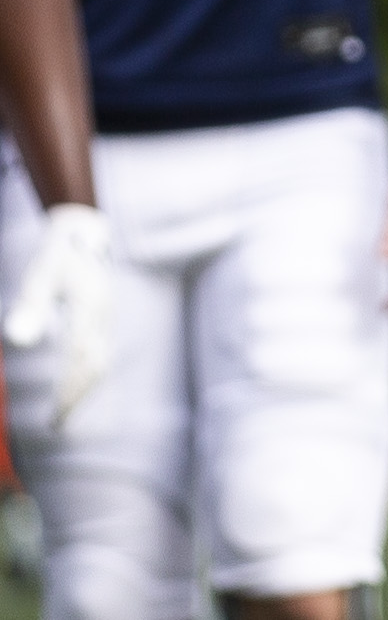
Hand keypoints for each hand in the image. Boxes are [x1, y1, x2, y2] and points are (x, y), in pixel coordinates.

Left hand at [2, 203, 112, 425]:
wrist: (85, 229)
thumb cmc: (57, 254)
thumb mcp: (39, 277)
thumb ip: (30, 308)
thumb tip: (16, 341)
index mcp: (90, 310)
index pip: (80, 362)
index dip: (68, 392)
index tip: (54, 418)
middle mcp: (103, 317)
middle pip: (95, 367)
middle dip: (76, 397)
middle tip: (57, 423)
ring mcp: (106, 317)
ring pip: (100, 361)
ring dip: (83, 388)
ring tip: (64, 410)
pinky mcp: (103, 316)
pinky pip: (100, 352)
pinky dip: (89, 373)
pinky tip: (75, 382)